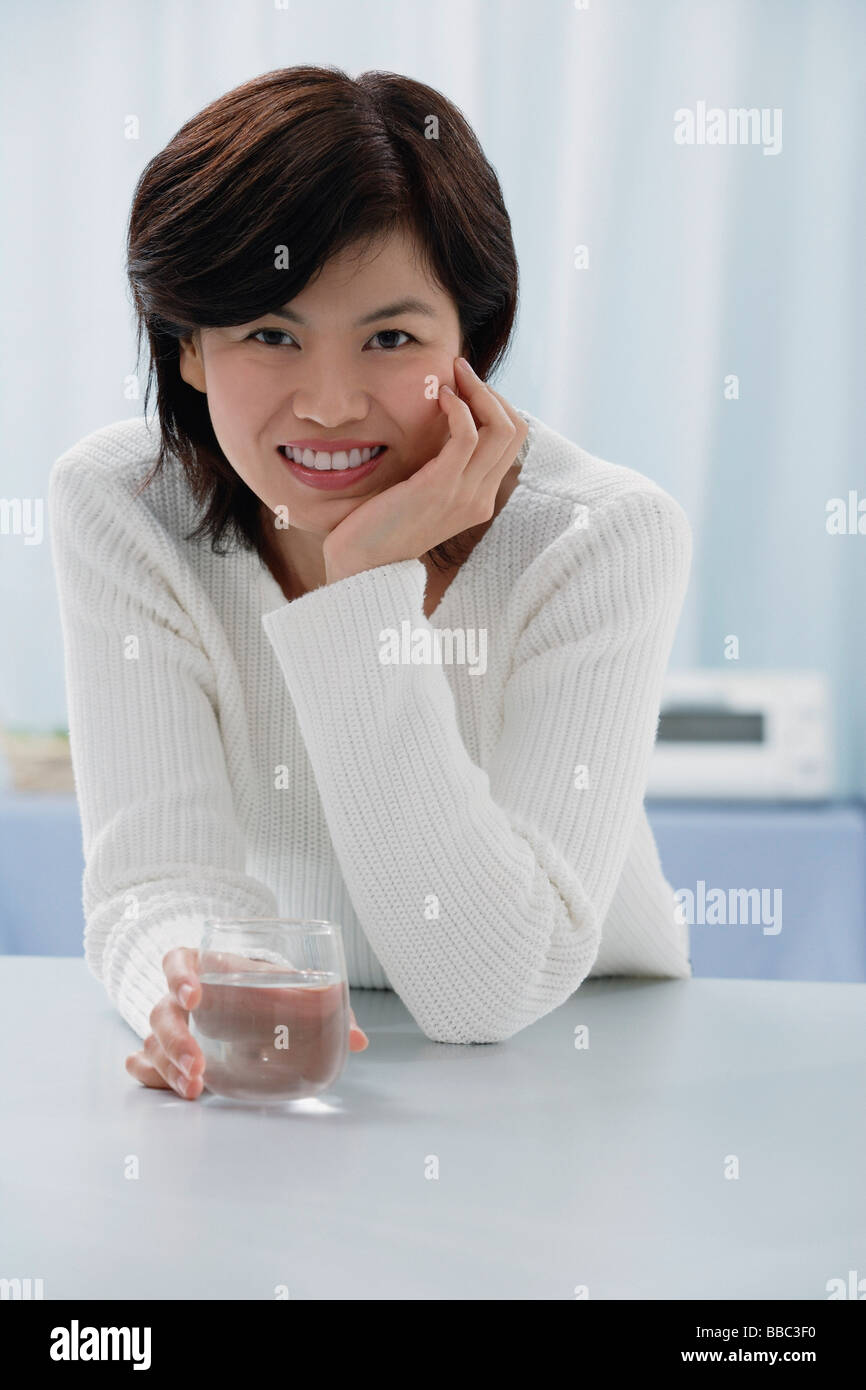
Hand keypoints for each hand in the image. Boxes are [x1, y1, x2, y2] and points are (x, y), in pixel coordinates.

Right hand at [125, 947, 369, 1100]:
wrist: (256, 1002)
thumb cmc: (272, 990)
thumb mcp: (295, 990)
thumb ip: (328, 1011)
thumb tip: (359, 1040)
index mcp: (212, 967)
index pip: (179, 961)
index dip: (180, 975)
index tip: (194, 995)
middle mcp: (185, 996)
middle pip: (162, 1009)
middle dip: (175, 1038)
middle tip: (198, 1064)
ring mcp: (175, 1025)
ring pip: (153, 1040)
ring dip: (168, 1066)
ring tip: (194, 1088)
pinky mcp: (171, 1054)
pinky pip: (147, 1062)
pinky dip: (150, 1075)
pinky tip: (165, 1087)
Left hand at [322, 356, 528, 580]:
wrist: (360, 567)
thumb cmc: (380, 529)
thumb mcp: (419, 495)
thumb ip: (437, 468)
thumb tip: (441, 427)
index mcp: (479, 500)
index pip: (512, 441)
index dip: (495, 405)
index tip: (466, 387)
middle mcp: (480, 498)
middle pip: (514, 430)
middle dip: (490, 392)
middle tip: (461, 372)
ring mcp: (463, 494)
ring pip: (500, 428)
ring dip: (478, 391)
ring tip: (452, 376)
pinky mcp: (439, 487)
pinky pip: (467, 435)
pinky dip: (458, 407)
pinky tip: (440, 397)